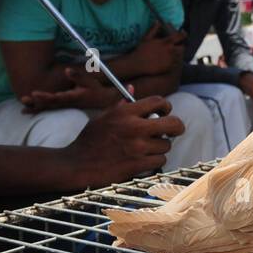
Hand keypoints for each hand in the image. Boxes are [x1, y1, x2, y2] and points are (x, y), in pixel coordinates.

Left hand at [22, 85, 119, 112]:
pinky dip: (38, 110)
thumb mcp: (88, 80)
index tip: (34, 93)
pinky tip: (27, 111)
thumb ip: (77, 76)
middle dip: (36, 103)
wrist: (101, 100)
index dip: (45, 96)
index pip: (56, 97)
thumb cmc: (94, 88)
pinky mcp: (62, 107)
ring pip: (47, 109)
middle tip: (24, 99)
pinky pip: (48, 110)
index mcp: (71, 97)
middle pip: (48, 104)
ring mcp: (64, 107)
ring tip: (22, 109)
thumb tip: (66, 70)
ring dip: (35, 108)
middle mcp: (66, 103)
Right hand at [61, 94, 184, 185]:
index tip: (165, 112)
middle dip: (177, 127)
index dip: (166, 106)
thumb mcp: (102, 117)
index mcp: (124, 112)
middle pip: (173, 123)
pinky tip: (145, 161)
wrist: (75, 166)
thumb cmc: (89, 141)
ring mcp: (137, 147)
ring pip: (166, 145)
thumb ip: (120, 104)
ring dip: (160, 147)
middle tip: (173, 131)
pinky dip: (155, 161)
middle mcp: (134, 127)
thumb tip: (131, 87)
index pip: (158, 101)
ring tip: (147, 149)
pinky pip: (160, 160)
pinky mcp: (138, 165)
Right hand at [132, 21, 186, 75]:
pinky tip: (169, 62)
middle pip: (182, 48)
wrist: (137, 64)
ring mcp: (170, 60)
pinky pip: (176, 65)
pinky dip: (174, 63)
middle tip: (176, 46)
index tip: (183, 32)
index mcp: (166, 42)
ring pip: (180, 57)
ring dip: (177, 55)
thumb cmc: (141, 50)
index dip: (183, 34)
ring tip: (172, 54)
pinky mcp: (169, 68)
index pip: (180, 36)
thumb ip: (154, 29)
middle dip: (180, 46)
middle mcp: (170, 51)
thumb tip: (158, 21)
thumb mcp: (147, 38)